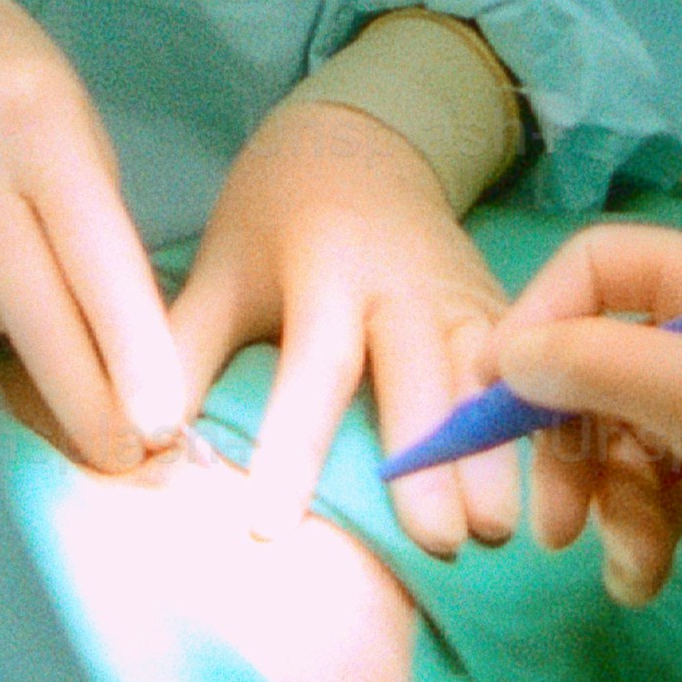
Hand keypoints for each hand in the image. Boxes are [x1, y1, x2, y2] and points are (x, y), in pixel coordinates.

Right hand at [0, 0, 189, 474]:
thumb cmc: (20, 99)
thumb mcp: (79, 138)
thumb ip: (95, 234)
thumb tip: (128, 364)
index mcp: (43, 126)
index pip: (94, 252)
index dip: (127, 342)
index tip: (156, 418)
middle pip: (24, 303)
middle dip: (75, 390)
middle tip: (116, 454)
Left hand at [173, 100, 522, 554]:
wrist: (362, 138)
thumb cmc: (275, 217)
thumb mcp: (220, 267)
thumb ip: (181, 349)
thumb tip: (138, 442)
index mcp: (326, 268)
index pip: (313, 366)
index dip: (293, 447)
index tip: (272, 528)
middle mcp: (404, 282)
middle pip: (423, 374)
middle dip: (434, 458)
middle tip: (438, 543)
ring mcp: (463, 293)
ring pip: (490, 376)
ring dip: (496, 453)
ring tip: (494, 533)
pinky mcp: (501, 306)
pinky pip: (525, 370)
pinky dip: (534, 426)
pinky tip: (543, 494)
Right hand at [487, 219, 681, 614]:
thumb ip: (595, 363)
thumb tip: (506, 356)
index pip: (592, 268)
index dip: (535, 323)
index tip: (495, 401)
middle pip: (590, 364)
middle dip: (565, 447)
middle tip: (551, 526)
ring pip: (614, 439)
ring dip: (607, 508)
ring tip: (630, 567)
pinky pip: (650, 489)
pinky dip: (641, 533)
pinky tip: (648, 579)